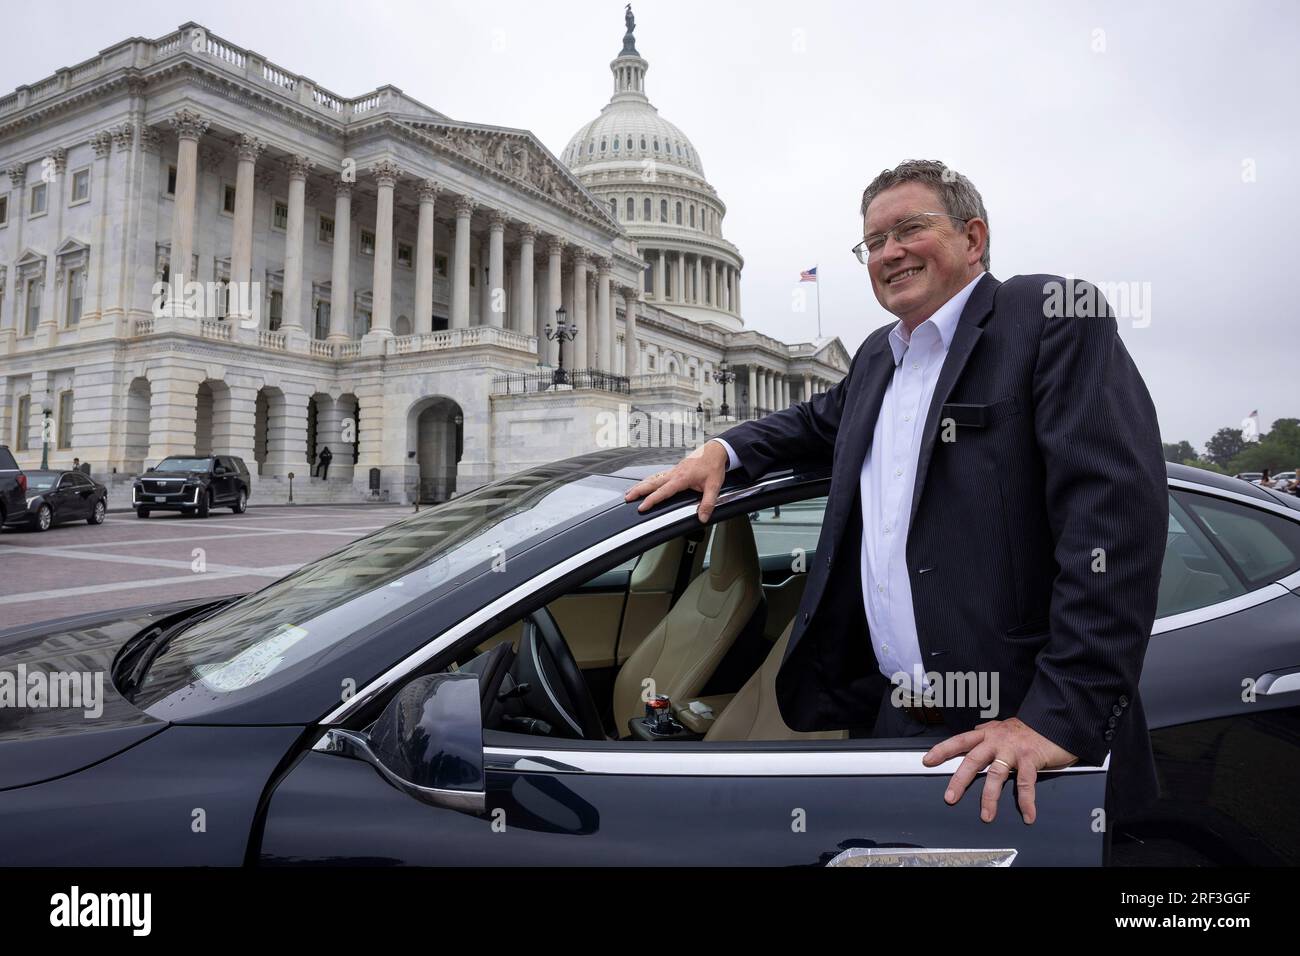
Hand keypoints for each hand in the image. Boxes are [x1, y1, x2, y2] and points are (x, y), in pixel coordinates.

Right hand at [623, 440, 728, 522]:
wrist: (716, 450)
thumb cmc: (713, 466)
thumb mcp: (714, 486)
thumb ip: (708, 503)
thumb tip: (702, 517)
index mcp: (682, 478)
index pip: (663, 491)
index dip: (651, 500)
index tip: (642, 506)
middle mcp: (675, 473)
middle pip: (652, 482)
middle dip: (638, 490)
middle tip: (627, 498)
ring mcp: (674, 470)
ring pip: (653, 478)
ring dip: (641, 485)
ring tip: (630, 492)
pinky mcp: (675, 470)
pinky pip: (659, 475)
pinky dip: (649, 480)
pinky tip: (646, 484)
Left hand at [921, 717, 1076, 823]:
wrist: (1055, 721)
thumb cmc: (1028, 728)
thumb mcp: (1003, 726)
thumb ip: (987, 731)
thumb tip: (975, 731)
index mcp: (987, 734)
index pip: (959, 741)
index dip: (942, 750)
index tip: (927, 761)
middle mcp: (997, 741)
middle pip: (972, 760)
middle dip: (959, 780)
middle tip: (950, 798)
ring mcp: (1013, 750)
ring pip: (996, 775)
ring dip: (990, 797)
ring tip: (986, 815)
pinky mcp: (1031, 759)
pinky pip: (1026, 783)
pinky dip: (1027, 802)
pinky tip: (1027, 815)